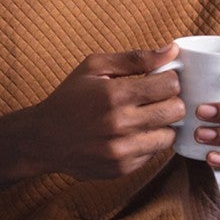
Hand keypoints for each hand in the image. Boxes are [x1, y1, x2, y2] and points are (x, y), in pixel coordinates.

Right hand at [16, 45, 185, 181]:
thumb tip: (173, 50)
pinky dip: (148, 143)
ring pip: (170, 136)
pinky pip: (153, 154)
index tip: (159, 80)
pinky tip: (131, 134)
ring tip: (146, 117)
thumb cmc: (70, 97)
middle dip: (171, 101)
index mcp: (114, 94)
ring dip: (162, 125)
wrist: (43, 139)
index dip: (169, 79)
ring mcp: (122, 150)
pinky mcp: (122, 169)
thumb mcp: (95, 67)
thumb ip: (136, 58)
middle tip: (156, 99)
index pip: (170, 85)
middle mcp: (120, 124)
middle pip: (176, 110)